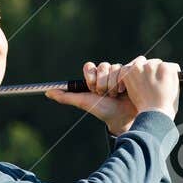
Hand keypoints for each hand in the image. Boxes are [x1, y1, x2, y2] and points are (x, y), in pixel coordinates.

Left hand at [44, 57, 178, 133]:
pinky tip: (127, 89)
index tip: (92, 89)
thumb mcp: (84, 103)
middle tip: (106, 94)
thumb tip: (47, 92)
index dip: (90, 77)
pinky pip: (130, 64)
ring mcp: (122, 70)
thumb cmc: (103, 111)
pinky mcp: (135, 70)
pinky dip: (126, 79)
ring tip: (118, 95)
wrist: (123, 118)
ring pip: (116, 67)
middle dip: (103, 83)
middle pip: (103, 66)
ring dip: (114, 84)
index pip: (89, 66)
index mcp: (96, 77)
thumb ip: (67, 97)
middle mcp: (109, 72)